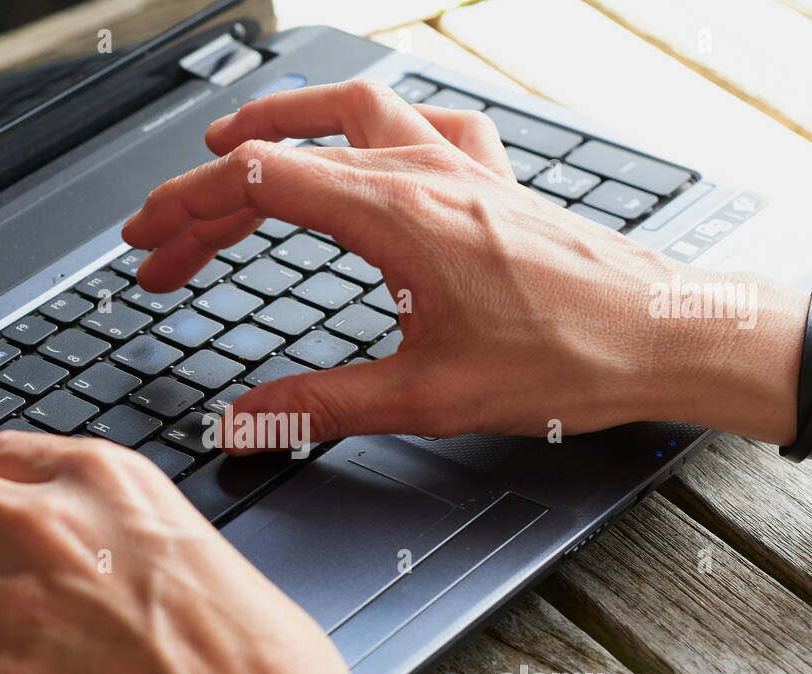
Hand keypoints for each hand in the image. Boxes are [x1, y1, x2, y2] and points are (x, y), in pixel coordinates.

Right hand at [122, 80, 808, 446]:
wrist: (664, 336)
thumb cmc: (568, 359)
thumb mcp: (427, 397)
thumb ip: (319, 407)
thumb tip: (241, 425)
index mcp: (396, 216)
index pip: (258, 184)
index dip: (186, 210)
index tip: (147, 240)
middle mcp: (424, 174)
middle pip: (286, 154)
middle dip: (209, 195)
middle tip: (165, 242)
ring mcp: (462, 167)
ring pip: (352, 111)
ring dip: (283, 125)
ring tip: (235, 149)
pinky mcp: (493, 179)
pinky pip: (426, 122)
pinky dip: (378, 125)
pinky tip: (367, 146)